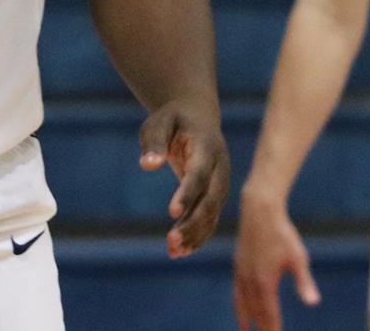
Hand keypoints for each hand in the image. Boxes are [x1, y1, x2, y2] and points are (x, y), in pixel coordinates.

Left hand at [138, 101, 229, 256]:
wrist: (197, 118)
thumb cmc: (173, 120)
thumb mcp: (159, 122)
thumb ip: (154, 141)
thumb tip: (148, 165)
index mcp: (208, 146)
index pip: (199, 174)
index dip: (188, 193)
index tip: (172, 212)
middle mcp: (220, 168)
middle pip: (211, 200)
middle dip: (194, 222)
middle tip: (171, 241)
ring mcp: (221, 184)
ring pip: (212, 214)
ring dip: (194, 235)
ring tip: (172, 251)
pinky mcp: (215, 196)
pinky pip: (209, 219)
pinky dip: (197, 236)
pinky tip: (179, 252)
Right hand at [232, 192, 319, 330]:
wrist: (259, 211)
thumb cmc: (282, 233)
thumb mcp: (298, 258)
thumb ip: (304, 282)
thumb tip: (314, 303)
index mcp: (265, 282)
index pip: (269, 315)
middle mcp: (250, 281)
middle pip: (255, 314)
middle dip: (261, 329)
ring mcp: (242, 274)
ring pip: (243, 304)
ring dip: (246, 321)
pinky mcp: (238, 266)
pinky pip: (237, 293)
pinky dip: (239, 306)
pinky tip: (242, 308)